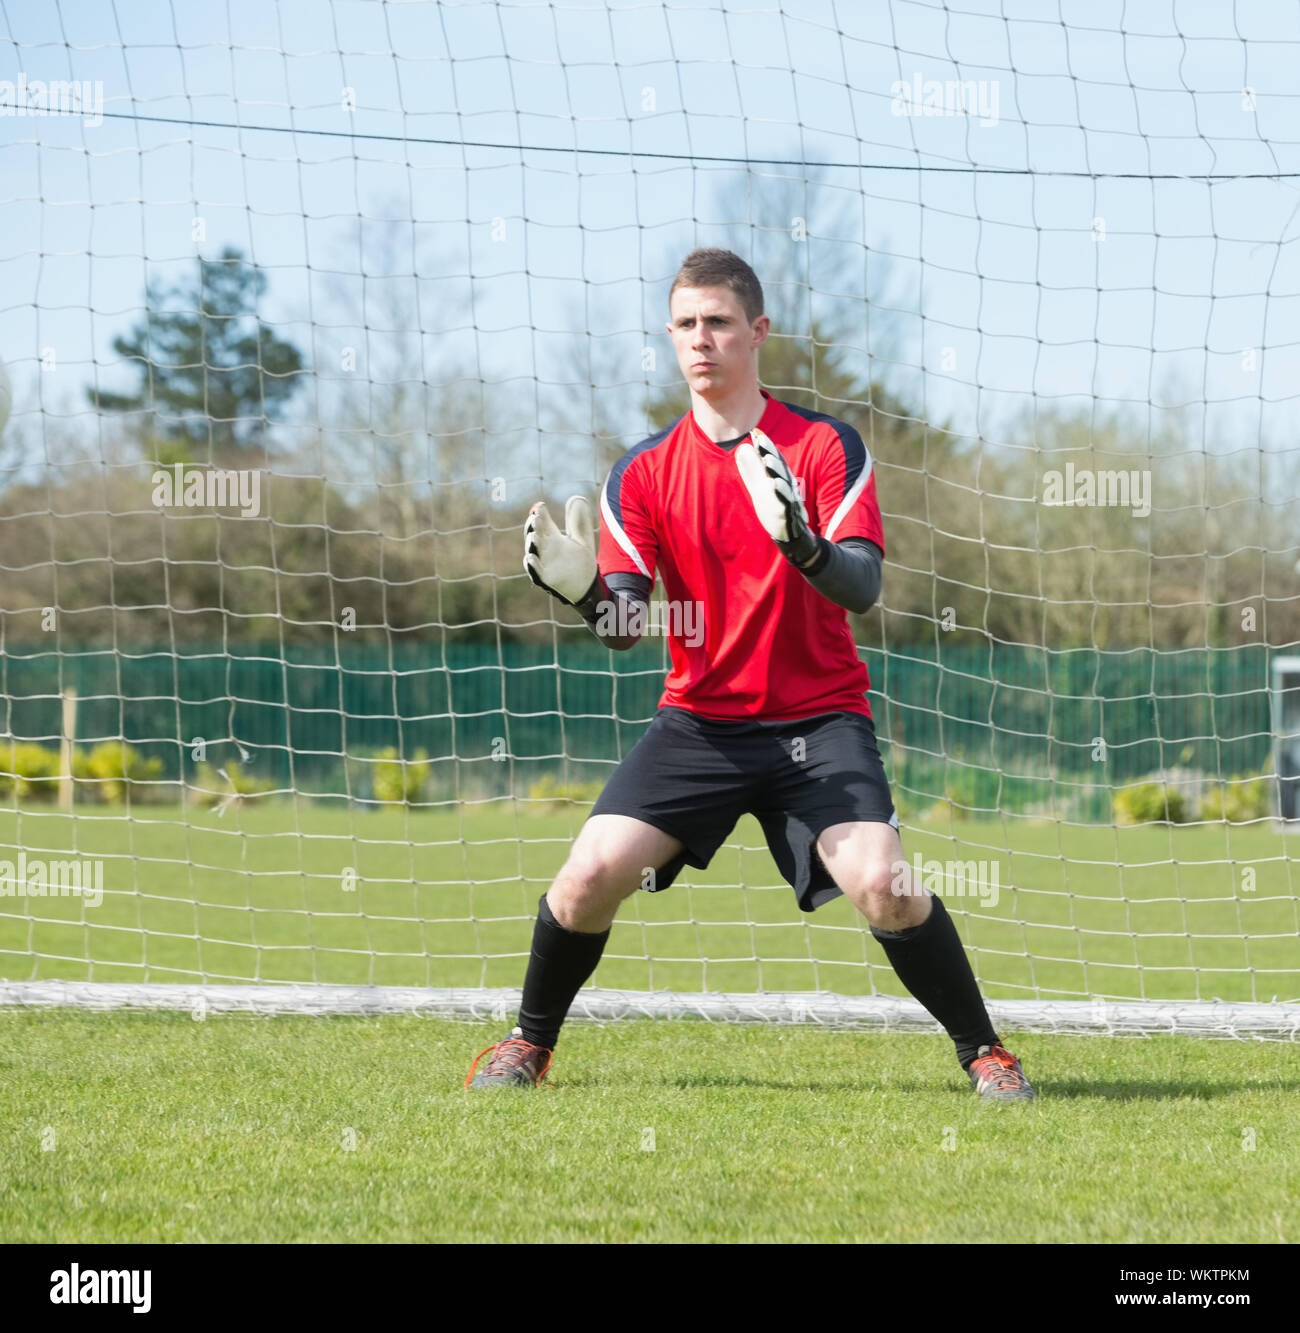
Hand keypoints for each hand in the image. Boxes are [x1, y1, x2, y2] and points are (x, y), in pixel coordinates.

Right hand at [523, 496, 598, 605]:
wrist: (587, 585)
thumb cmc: (581, 561)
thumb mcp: (582, 538)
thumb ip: (578, 521)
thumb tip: (577, 498)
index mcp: (552, 537)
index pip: (542, 523)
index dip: (539, 514)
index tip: (540, 506)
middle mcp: (545, 549)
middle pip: (534, 534)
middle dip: (533, 527)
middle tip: (535, 518)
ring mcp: (543, 563)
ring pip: (532, 552)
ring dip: (531, 544)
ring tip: (534, 536)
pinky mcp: (545, 579)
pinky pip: (535, 572)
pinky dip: (532, 566)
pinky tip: (531, 557)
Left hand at [735, 428, 819, 564]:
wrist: (793, 536)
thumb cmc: (776, 510)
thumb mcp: (760, 490)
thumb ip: (752, 471)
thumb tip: (742, 449)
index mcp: (778, 479)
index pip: (772, 460)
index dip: (765, 446)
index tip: (755, 432)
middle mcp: (786, 486)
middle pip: (778, 467)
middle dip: (770, 453)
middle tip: (760, 440)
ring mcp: (789, 499)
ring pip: (784, 482)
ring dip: (776, 469)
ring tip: (766, 459)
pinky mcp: (790, 513)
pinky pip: (786, 501)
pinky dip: (781, 492)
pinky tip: (773, 483)